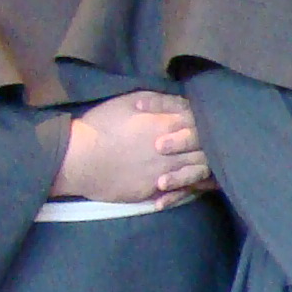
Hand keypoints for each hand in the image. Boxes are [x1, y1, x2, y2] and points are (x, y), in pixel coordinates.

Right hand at [54, 90, 208, 205]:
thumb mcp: (128, 101)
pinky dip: (189, 188)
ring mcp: (166, 171)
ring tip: (204, 165)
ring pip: (199, 170)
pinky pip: (182, 190)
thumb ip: (159, 101)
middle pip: (206, 148)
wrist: (79, 159)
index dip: (206, 124)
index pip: (202, 123)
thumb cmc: (101, 126)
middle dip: (212, 146)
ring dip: (204, 167)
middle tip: (211, 146)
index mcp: (167, 124)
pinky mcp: (156, 189)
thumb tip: (178, 102)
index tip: (204, 124)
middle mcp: (173, 150)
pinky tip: (192, 185)